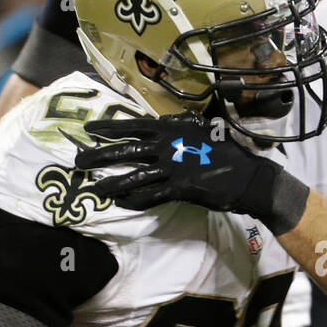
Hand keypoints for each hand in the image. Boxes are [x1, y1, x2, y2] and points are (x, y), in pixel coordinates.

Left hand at [75, 115, 308, 233]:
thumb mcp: (204, 130)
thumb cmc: (229, 151)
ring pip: (133, 176)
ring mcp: (172, 168)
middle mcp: (168, 146)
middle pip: (125, 150)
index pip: (133, 126)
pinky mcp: (179, 189)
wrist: (249, 175)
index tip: (90, 128)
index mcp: (172, 129)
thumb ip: (183, 127)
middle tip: (78, 160)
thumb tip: (169, 123)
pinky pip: (150, 196)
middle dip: (99, 155)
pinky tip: (121, 203)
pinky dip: (134, 200)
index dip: (110, 128)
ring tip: (93, 189)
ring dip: (111, 183)